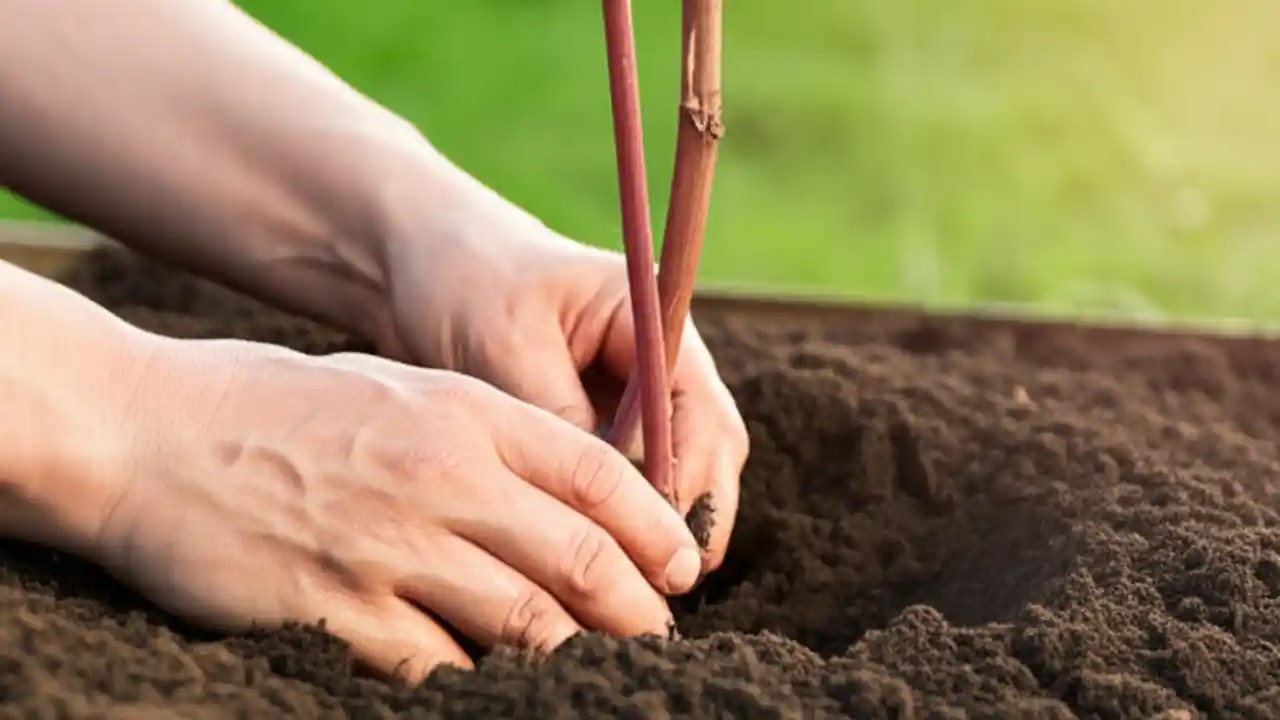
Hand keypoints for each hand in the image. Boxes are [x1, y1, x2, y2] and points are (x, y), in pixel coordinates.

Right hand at [91, 334, 703, 681]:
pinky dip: (482, 684)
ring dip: (578, 656)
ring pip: (528, 624)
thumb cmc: (280, 406)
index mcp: (467, 414)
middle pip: (583, 561)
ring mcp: (390, 548)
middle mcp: (443, 478)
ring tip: (602, 671)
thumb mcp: (401, 388)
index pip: (601, 476)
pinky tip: (500, 686)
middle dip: (641, 612)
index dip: (658, 531)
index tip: (680, 569)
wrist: (152, 431)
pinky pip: (440, 668)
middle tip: (660, 637)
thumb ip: (486, 434)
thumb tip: (566, 498)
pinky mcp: (336, 609)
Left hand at [372, 197, 747, 569]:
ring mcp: (638, 391)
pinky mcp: (606, 422)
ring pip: (684, 470)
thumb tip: (603, 502)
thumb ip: (560, 417)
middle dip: (689, 514)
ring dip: (664, 523)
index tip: (651, 538)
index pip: (699, 412)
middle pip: (710, 448)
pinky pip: (636, 478)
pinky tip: (601, 558)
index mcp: (653, 318)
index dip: (687, 481)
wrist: (418, 263)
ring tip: (631, 583)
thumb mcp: (507, 345)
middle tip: (654, 581)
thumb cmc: (463, 283)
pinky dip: (628, 518)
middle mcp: (661, 357)